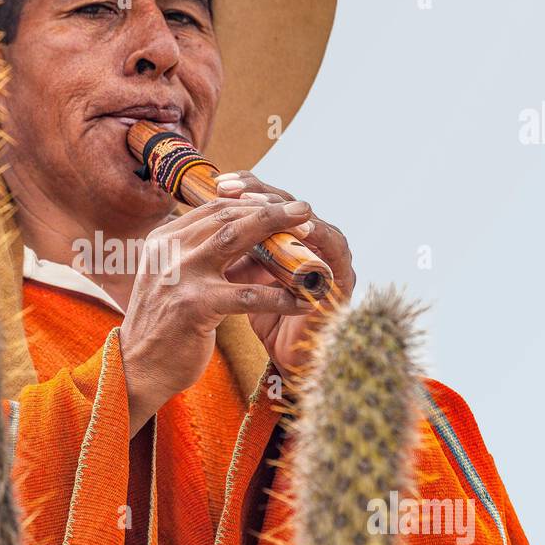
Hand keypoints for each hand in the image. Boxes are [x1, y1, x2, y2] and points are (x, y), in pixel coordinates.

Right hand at [119, 196, 317, 435]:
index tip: (281, 204)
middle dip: (270, 209)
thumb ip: (213, 260)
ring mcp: (179, 275)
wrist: (138, 369)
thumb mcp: (183, 282)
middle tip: (304, 209)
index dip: (251, 202)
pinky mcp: (193, 306)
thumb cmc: (167, 327)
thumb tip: (262, 246)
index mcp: (164, 240)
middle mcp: (168, 249)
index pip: (213, 208)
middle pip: (227, 215)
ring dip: (277, 231)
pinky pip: (247, 295)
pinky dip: (279, 296)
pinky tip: (303, 302)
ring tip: (310, 233)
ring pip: (236, 239)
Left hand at [214, 169, 355, 380]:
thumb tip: (199, 222)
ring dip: (284, 208)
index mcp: (288, 238)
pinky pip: (334, 247)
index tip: (217, 183)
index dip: (246, 188)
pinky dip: (320, 234)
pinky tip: (303, 225)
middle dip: (259, 192)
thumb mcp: (243, 280)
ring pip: (309, 218)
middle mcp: (310, 241)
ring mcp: (330, 256)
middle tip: (231, 185)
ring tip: (258, 201)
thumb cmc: (266, 320)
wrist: (291, 362)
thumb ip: (235, 252)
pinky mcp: (345, 276)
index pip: (268, 201)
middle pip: (286, 203)